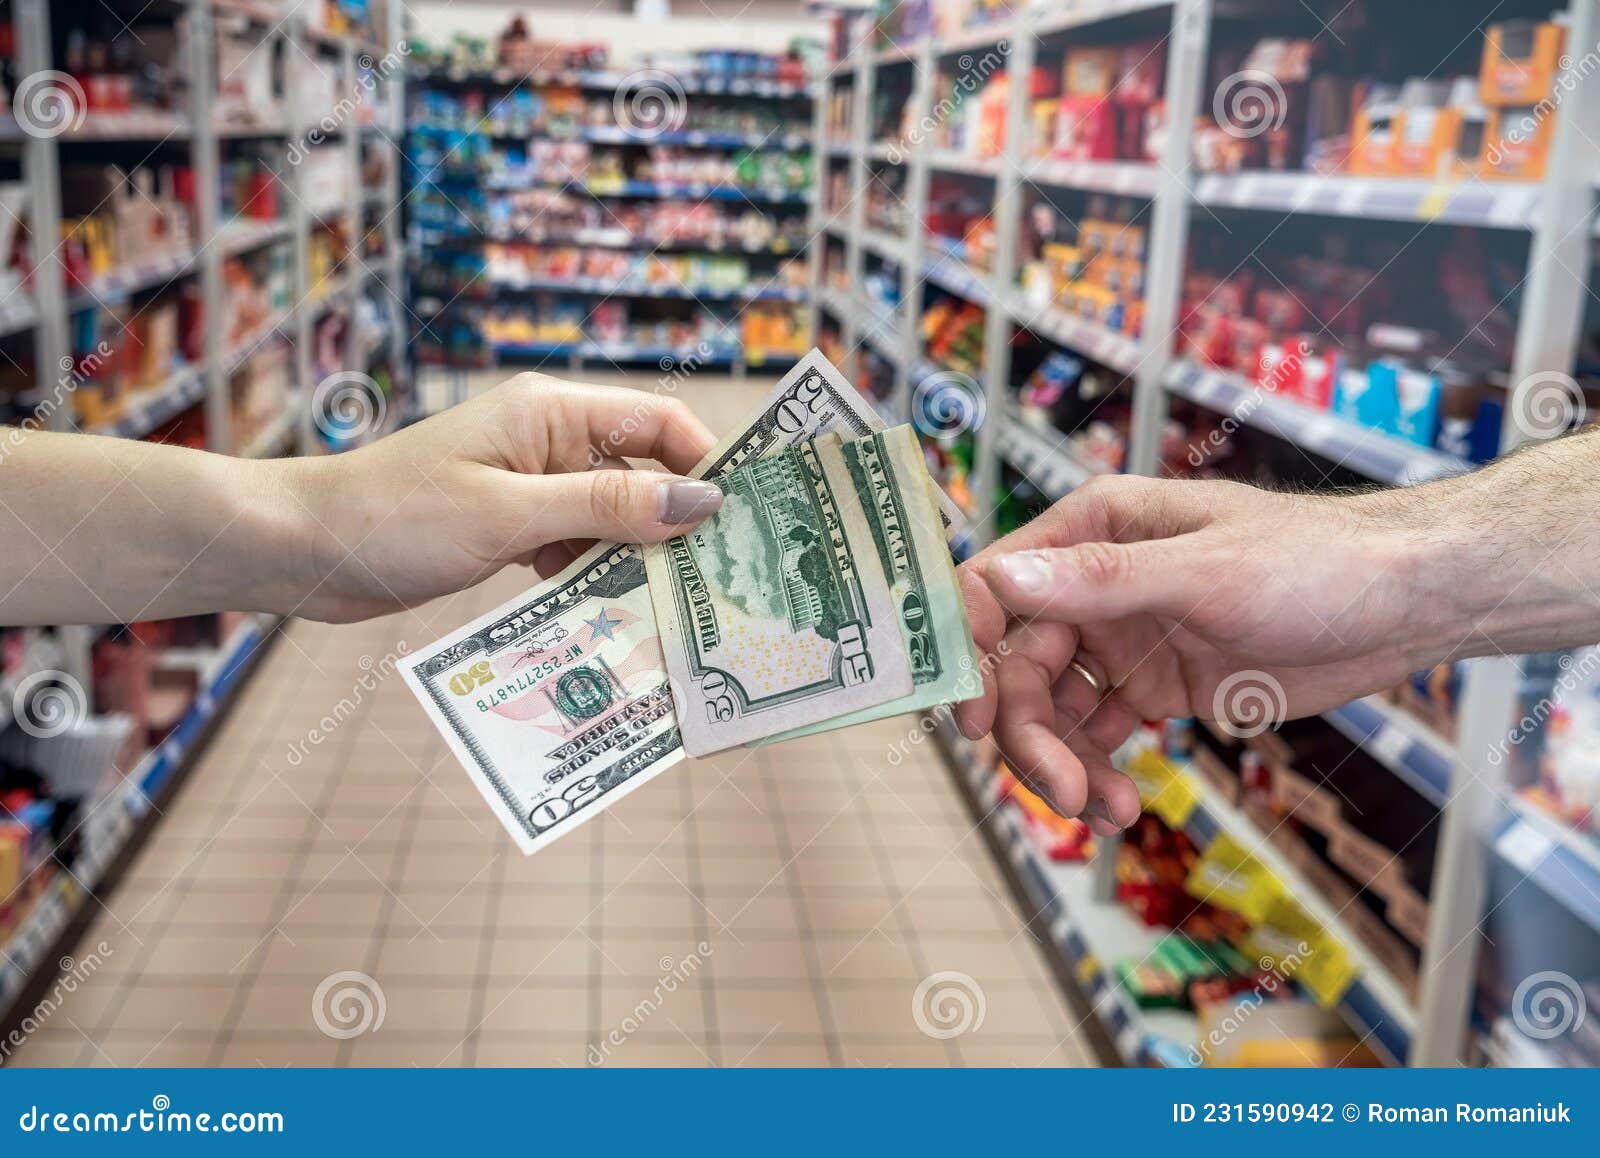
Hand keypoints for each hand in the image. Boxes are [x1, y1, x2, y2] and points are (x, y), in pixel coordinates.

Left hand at [279, 373, 721, 622]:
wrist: (302, 547)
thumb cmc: (394, 517)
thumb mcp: (510, 515)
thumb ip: (607, 506)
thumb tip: (698, 502)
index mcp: (552, 412)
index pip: (660, 422)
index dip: (706, 465)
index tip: (744, 521)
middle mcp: (547, 438)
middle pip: (641, 471)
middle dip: (674, 521)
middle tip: (713, 581)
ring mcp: (526, 481)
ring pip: (608, 514)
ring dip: (629, 555)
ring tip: (660, 607)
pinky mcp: (506, 521)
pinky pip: (570, 542)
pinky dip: (586, 572)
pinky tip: (593, 610)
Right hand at [955, 476, 1450, 834]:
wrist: (1401, 607)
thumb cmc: (1315, 562)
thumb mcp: (1207, 572)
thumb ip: (1103, 581)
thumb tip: (1005, 579)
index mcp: (1093, 530)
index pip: (996, 584)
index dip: (969, 648)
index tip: (971, 712)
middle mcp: (1093, 586)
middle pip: (1019, 666)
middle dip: (1030, 733)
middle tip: (1059, 791)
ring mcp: (1119, 639)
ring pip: (1052, 711)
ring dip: (1063, 764)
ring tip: (1102, 809)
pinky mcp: (1151, 686)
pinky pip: (1096, 735)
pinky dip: (1096, 772)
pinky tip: (1118, 804)